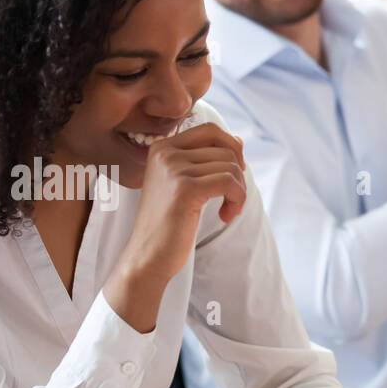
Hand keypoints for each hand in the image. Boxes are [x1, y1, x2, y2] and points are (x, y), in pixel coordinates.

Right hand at [104, 123, 245, 332]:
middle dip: (238, 174)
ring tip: (228, 211)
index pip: (209, 130)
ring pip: (229, 166)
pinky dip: (237, 200)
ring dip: (239, 191)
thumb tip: (239, 141)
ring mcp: (173, 169)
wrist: (147, 256)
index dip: (230, 148)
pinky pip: (229, 182)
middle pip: (224, 148)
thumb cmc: (168, 224)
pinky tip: (227, 217)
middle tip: (233, 197)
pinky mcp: (185, 189)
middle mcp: (164, 153)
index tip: (234, 175)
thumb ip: (206, 161)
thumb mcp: (183, 185)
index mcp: (161, 148)